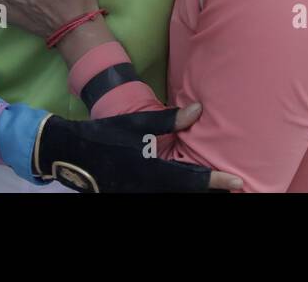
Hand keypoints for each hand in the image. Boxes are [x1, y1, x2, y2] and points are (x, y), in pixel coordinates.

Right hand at [36, 103, 242, 192]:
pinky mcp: (129, 196)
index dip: (215, 182)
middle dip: (209, 191)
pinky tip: (186, 186)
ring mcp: (136, 196)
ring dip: (193, 191)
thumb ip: (169, 120)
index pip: (190, 180)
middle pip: (185, 194)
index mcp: (150, 173)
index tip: (236, 181)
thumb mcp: (137, 123)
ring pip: (173, 197)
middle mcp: (145, 190)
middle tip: (232, 186)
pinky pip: (159, 196)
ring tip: (216, 187)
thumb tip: (199, 110)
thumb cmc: (105, 135)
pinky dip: (176, 192)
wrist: (70, 153)